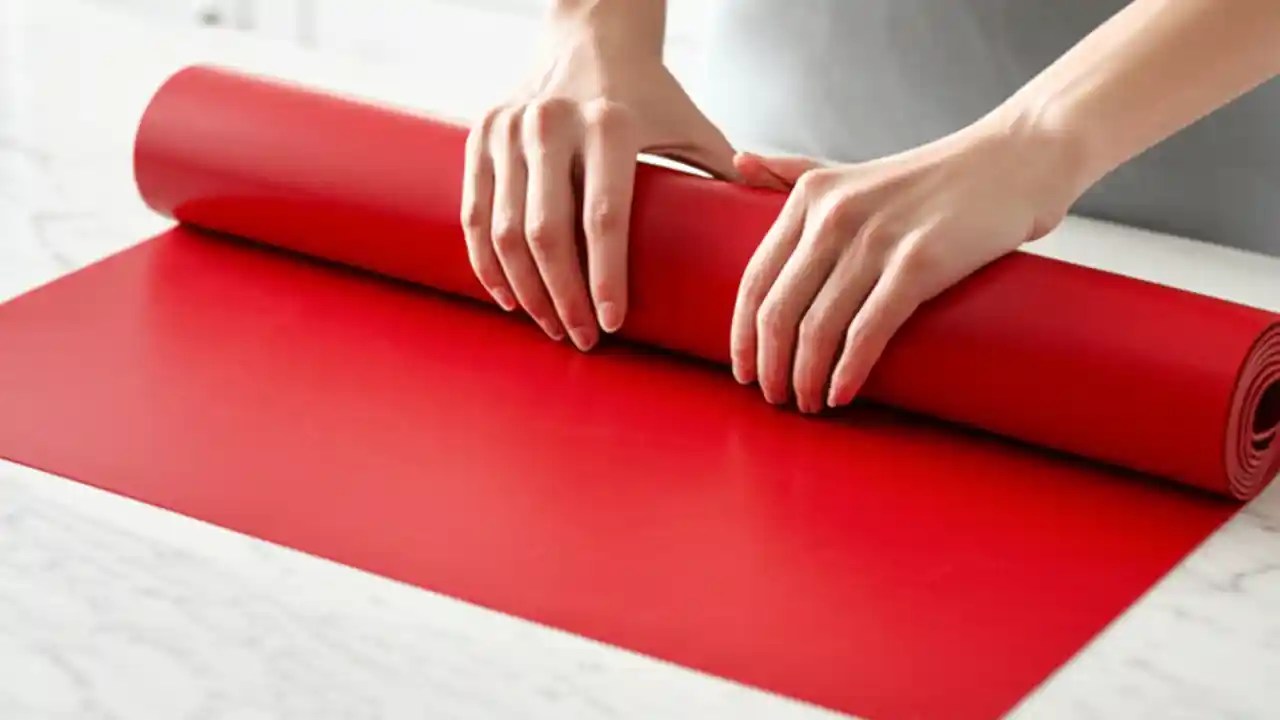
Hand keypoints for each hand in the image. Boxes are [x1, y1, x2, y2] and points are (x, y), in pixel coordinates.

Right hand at [462, 12, 736, 350]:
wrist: (590, 33)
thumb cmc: (648, 92)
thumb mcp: (691, 125)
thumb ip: (723, 178)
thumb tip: (763, 243)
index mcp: (610, 123)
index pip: (603, 217)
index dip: (605, 278)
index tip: (609, 325)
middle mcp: (553, 123)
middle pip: (547, 233)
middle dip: (562, 298)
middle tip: (580, 339)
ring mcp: (510, 128)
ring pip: (504, 230)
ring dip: (525, 290)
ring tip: (550, 326)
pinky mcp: (482, 134)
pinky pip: (474, 213)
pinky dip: (486, 263)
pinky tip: (507, 297)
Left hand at [730, 115, 1088, 412]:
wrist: (1016, 159)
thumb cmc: (933, 179)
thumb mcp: (853, 170)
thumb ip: (796, 171)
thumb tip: (738, 160)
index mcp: (811, 196)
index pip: (755, 278)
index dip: (742, 333)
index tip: (743, 370)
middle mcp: (835, 215)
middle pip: (779, 309)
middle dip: (770, 366)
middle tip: (775, 399)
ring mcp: (876, 239)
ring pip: (817, 328)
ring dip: (805, 378)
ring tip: (808, 405)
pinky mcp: (919, 264)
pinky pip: (867, 332)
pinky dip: (848, 371)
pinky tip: (839, 395)